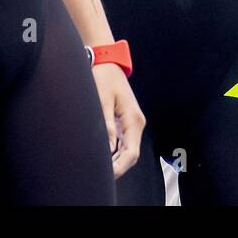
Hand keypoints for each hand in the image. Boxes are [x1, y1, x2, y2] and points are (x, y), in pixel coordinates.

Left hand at [91, 62, 144, 177]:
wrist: (108, 63)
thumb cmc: (104, 78)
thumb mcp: (102, 101)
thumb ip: (106, 125)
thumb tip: (108, 148)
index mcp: (134, 119)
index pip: (131, 153)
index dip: (120, 167)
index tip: (108, 175)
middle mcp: (137, 123)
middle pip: (131, 154)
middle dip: (118, 167)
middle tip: (101, 175)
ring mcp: (132, 122)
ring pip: (128, 150)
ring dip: (117, 161)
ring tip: (101, 169)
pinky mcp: (126, 121)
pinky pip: (124, 143)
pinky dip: (116, 153)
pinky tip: (105, 157)